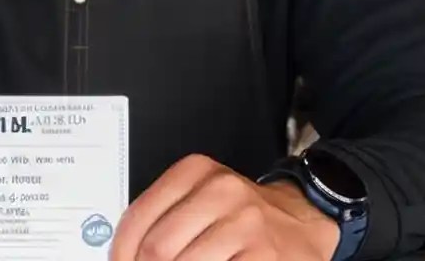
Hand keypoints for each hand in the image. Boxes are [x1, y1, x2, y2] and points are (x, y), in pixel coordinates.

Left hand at [111, 154, 339, 260]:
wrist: (304, 221)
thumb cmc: (243, 216)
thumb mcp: (200, 198)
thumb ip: (162, 219)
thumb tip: (125, 254)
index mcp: (196, 171)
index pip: (138, 218)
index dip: (121, 253)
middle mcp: (222, 191)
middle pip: (158, 248)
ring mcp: (246, 225)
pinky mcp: (264, 256)